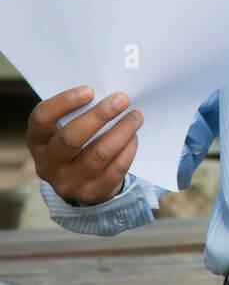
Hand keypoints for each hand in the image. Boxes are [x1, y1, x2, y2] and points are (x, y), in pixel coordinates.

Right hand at [27, 86, 143, 205]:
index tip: (89, 90)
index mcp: (37, 142)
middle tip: (122, 99)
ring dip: (122, 131)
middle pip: (72, 138)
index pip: (42, 119)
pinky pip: (115, 169)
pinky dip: (128, 150)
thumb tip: (107, 93)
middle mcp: (48, 165)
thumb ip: (77, 114)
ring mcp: (69, 182)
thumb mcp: (65, 130)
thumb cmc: (75, 143)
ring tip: (135, 117)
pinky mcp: (91, 193)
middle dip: (100, 115)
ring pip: (99, 154)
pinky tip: (134, 137)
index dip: (64, 102)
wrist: (80, 183)